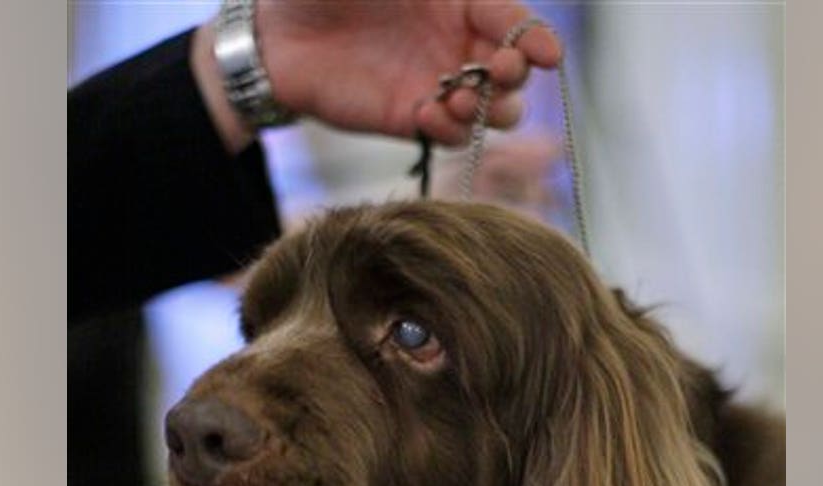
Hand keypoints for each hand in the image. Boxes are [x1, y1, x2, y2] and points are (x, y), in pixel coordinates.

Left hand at [193, 0, 563, 152]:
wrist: (276, 31)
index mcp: (459, 1)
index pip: (514, 21)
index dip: (535, 37)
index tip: (546, 53)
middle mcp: (456, 44)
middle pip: (514, 71)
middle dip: (517, 74)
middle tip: (499, 71)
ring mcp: (437, 84)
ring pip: (493, 110)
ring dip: (492, 109)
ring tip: (463, 99)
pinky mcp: (410, 119)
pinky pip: (451, 135)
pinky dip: (452, 130)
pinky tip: (430, 114)